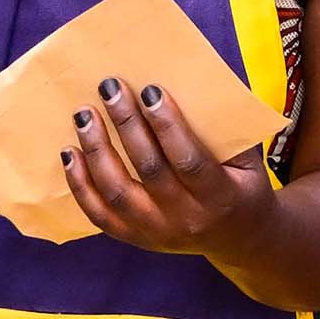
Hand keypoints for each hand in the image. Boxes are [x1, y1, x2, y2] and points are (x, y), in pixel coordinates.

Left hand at [66, 78, 276, 257]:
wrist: (239, 237)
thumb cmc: (243, 183)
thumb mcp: (248, 158)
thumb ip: (222, 129)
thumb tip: (187, 81)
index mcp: (219, 196)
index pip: (188, 160)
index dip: (167, 125)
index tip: (149, 90)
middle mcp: (185, 219)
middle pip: (148, 170)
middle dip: (127, 125)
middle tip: (110, 88)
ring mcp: (156, 232)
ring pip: (117, 193)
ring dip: (97, 150)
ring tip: (84, 115)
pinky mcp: (135, 237)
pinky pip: (100, 215)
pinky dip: (80, 184)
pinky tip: (71, 152)